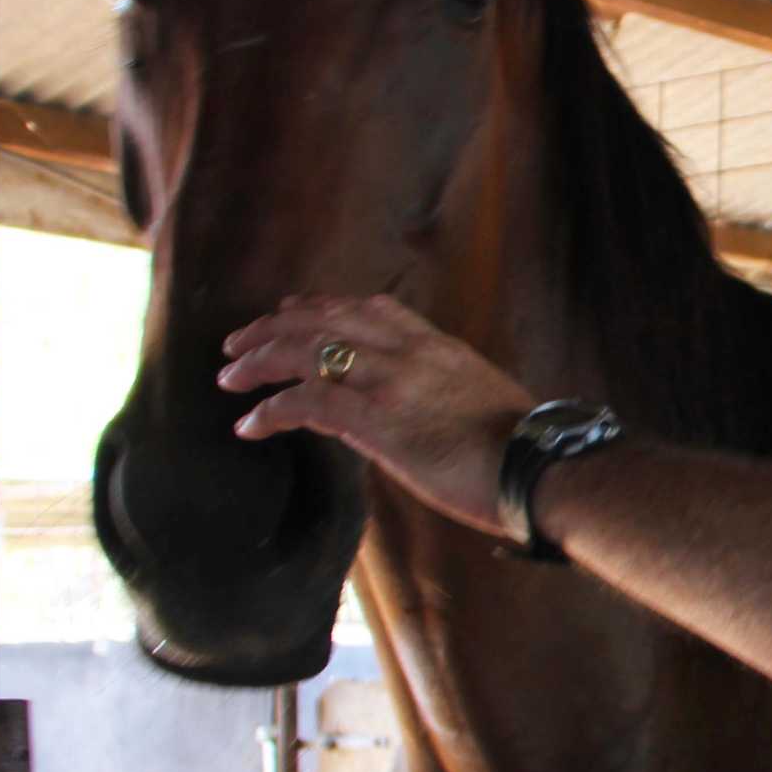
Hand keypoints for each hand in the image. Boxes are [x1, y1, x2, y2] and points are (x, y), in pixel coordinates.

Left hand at [217, 295, 537, 534]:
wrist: (540, 465)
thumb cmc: (521, 448)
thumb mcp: (479, 399)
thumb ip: (441, 390)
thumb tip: (417, 407)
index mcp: (435, 345)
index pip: (368, 308)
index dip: (321, 306)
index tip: (291, 310)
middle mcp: (408, 352)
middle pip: (325, 321)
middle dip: (273, 328)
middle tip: (238, 342)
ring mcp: (391, 381)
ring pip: (306, 351)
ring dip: (260, 362)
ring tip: (230, 377)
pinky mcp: (376, 418)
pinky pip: (307, 402)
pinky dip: (271, 410)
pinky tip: (251, 424)